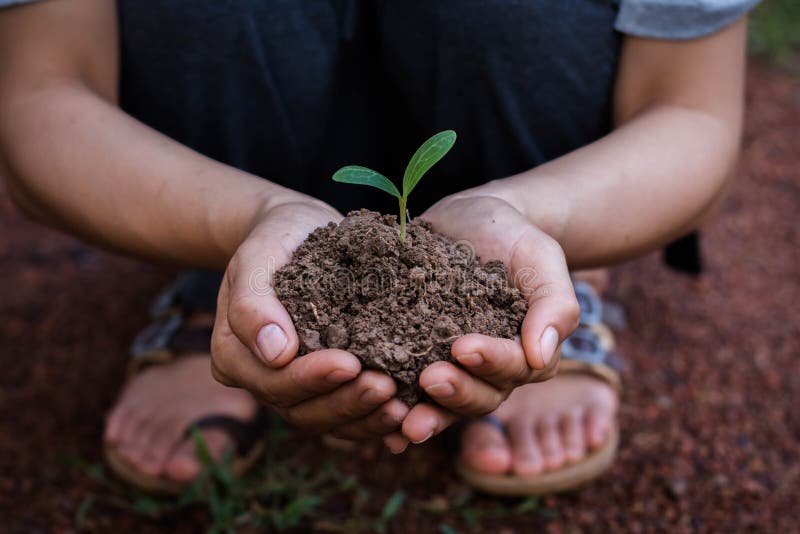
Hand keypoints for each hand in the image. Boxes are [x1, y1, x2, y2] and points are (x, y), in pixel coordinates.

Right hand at [210, 194, 409, 438]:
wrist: (299, 235)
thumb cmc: (276, 241)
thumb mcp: (257, 257)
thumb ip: (254, 303)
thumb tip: (275, 352)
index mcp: (235, 356)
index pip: (272, 381)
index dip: (310, 378)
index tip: (349, 363)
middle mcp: (263, 381)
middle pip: (302, 410)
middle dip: (345, 402)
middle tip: (386, 387)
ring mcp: (296, 390)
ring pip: (328, 420)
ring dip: (365, 417)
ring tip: (403, 406)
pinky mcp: (327, 388)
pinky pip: (349, 416)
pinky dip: (376, 419)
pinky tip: (408, 412)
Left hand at [383, 191, 578, 451]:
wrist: (469, 219)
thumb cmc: (512, 236)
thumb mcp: (539, 256)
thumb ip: (553, 303)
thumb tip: (541, 357)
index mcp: (526, 349)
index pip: (515, 366)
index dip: (491, 362)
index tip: (463, 347)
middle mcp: (491, 369)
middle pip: (481, 396)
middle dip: (456, 392)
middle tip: (429, 379)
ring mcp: (453, 367)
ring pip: (446, 403)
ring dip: (427, 414)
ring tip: (401, 415)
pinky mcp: (418, 358)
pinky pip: (411, 392)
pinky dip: (399, 410)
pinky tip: (380, 426)